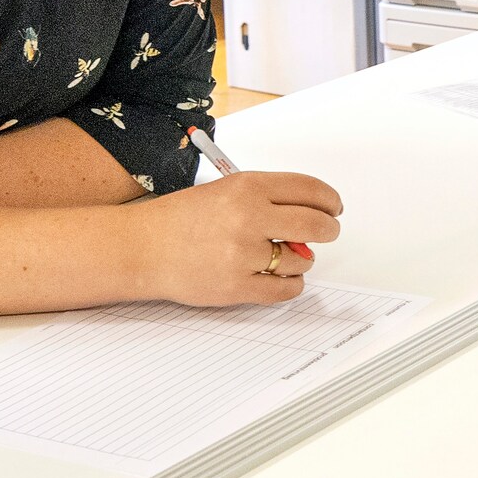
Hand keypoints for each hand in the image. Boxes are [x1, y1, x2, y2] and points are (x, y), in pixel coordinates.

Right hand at [137, 172, 342, 305]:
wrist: (143, 247)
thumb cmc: (182, 218)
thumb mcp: (226, 191)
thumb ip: (268, 200)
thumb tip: (312, 217)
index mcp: (247, 187)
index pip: (310, 190)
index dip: (330, 201)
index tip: (334, 208)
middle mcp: (248, 218)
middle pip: (316, 224)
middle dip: (329, 229)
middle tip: (327, 232)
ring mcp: (243, 254)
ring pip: (302, 260)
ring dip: (303, 260)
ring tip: (287, 256)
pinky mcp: (237, 286)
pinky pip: (286, 290)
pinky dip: (291, 285)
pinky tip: (282, 278)